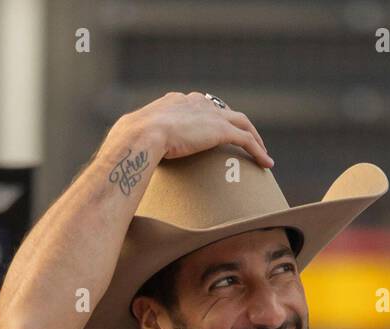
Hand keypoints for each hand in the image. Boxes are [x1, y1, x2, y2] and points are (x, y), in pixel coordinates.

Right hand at [112, 91, 272, 168]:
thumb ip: (136, 145)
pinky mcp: (220, 130)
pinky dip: (258, 151)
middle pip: (223, 110)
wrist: (140, 136)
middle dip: (234, 124)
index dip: (208, 117)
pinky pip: (246, 140)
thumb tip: (122, 160)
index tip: (213, 130)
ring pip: (241, 123)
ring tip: (262, 153)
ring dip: (254, 138)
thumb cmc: (129, 142)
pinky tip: (267, 164)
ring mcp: (209, 115)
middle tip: (244, 139)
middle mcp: (195, 103)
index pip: (198, 105)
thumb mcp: (131, 140)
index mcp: (174, 102)